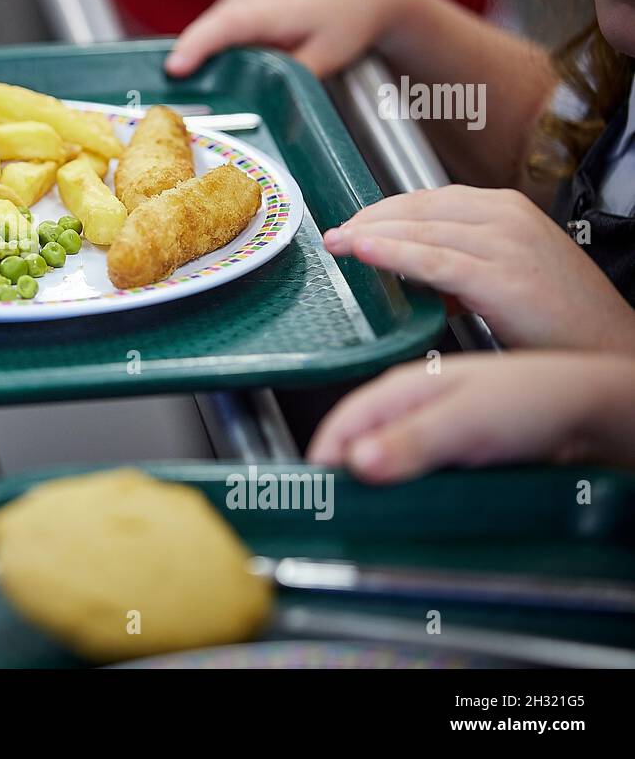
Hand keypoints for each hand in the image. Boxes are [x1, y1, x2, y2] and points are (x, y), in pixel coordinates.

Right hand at [164, 0, 418, 77]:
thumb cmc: (349, 19)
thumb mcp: (324, 59)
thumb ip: (286, 78)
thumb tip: (256, 99)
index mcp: (273, 8)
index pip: (225, 25)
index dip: (197, 46)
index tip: (175, 69)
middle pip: (208, 28)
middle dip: (189, 59)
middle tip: (174, 97)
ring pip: (211, 26)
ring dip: (202, 52)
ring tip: (193, 87)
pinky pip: (221, 22)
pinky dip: (215, 43)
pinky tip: (220, 65)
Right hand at [308, 352, 634, 483]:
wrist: (588, 410)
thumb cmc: (533, 400)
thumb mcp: (465, 421)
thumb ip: (410, 441)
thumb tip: (357, 463)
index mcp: (402, 388)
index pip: (341, 423)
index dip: (323, 459)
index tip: (318, 497)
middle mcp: (410, 408)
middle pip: (359, 448)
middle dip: (350, 480)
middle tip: (350, 515)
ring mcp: (430, 432)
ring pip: (386, 466)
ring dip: (382, 490)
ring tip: (381, 518)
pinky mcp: (449, 454)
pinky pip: (415, 478)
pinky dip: (410, 495)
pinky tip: (419, 510)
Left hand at [323, 185, 634, 352]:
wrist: (609, 349)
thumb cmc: (559, 319)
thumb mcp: (508, 273)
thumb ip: (463, 263)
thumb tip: (416, 270)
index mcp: (506, 209)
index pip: (428, 200)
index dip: (382, 212)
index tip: (353, 226)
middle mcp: (504, 218)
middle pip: (416, 209)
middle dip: (369, 221)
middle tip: (336, 236)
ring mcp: (503, 245)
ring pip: (419, 232)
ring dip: (370, 236)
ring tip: (338, 245)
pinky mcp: (499, 278)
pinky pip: (432, 261)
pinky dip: (392, 254)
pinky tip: (362, 252)